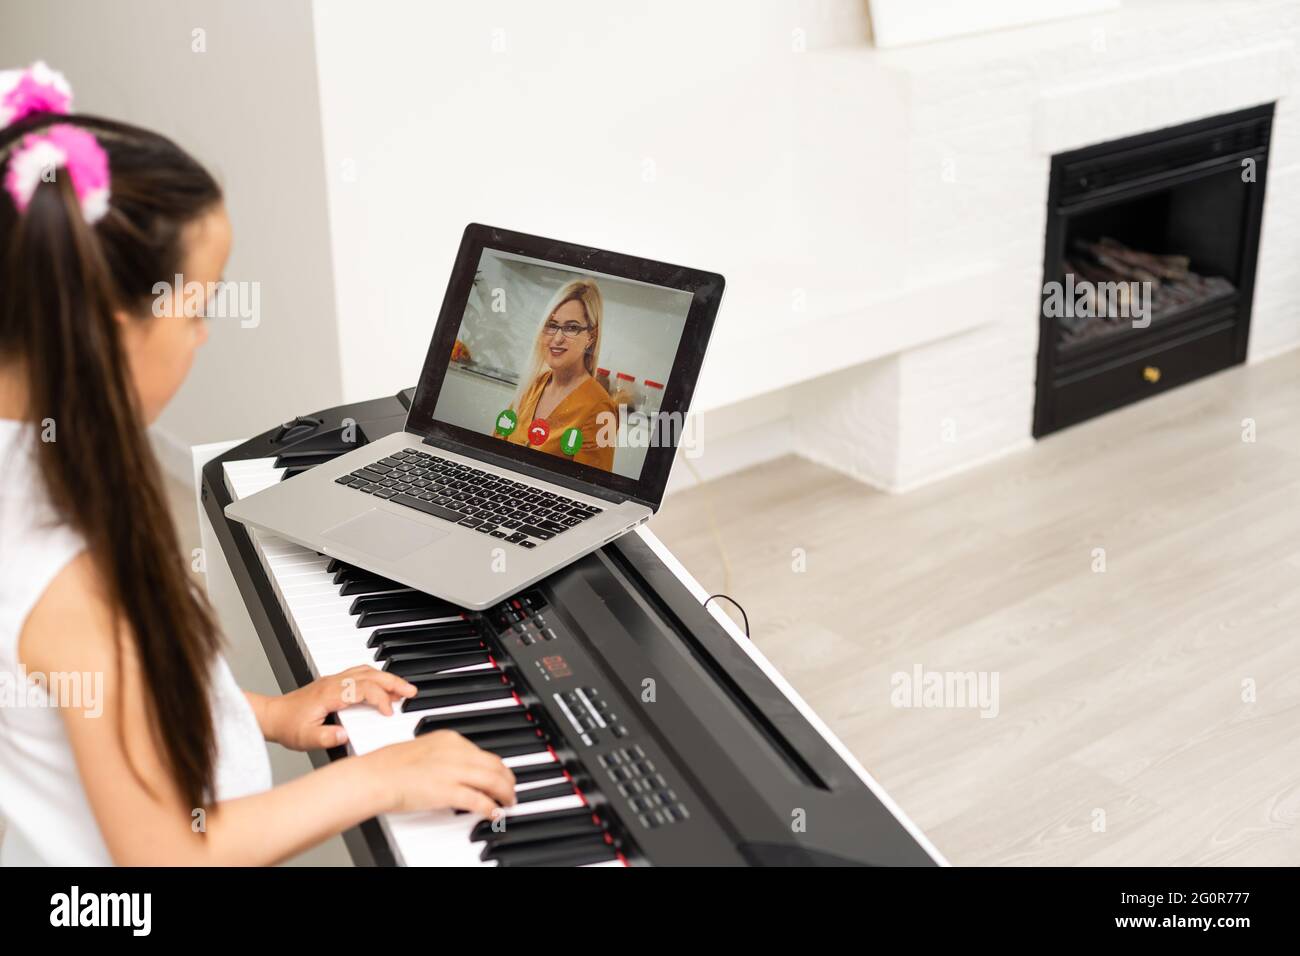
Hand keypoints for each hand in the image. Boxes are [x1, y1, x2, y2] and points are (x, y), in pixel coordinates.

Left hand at [265, 666, 416, 750]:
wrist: (273, 716)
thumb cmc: (288, 726)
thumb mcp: (304, 738)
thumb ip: (325, 737)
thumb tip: (345, 735)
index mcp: (330, 693)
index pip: (363, 689)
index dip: (379, 699)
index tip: (389, 713)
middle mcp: (334, 682)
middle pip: (370, 674)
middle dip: (393, 682)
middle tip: (411, 691)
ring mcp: (335, 680)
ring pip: (367, 671)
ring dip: (387, 678)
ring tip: (403, 689)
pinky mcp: (335, 683)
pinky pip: (361, 673)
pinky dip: (377, 678)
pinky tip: (383, 687)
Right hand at [365, 730, 516, 817]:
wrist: (376, 776)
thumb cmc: (389, 766)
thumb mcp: (423, 749)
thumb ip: (441, 756)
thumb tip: (454, 769)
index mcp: (449, 739)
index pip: (482, 752)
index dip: (495, 766)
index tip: (499, 774)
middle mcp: (456, 752)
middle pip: (494, 765)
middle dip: (507, 779)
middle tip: (511, 790)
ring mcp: (454, 772)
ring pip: (493, 781)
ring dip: (505, 793)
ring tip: (509, 802)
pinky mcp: (449, 791)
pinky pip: (480, 800)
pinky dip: (492, 808)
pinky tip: (495, 813)